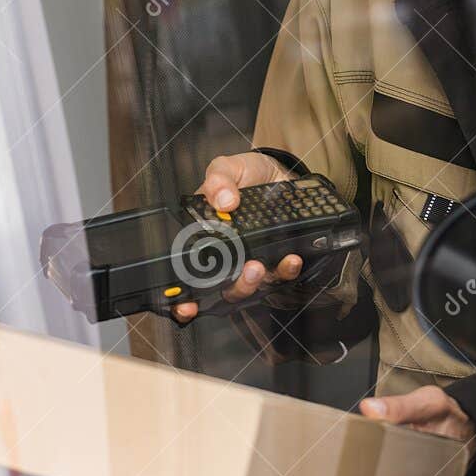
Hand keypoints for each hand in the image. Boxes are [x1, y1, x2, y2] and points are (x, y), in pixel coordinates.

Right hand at [171, 152, 302, 321]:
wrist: (279, 172)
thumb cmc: (246, 174)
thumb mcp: (226, 168)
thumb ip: (218, 180)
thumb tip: (224, 200)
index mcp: (204, 238)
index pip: (190, 276)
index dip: (184, 299)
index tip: (186, 306)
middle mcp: (227, 256)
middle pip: (223, 289)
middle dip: (233, 287)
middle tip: (244, 270)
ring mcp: (252, 260)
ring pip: (251, 287)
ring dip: (256, 282)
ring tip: (260, 265)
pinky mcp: (276, 259)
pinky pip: (281, 274)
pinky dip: (286, 270)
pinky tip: (291, 258)